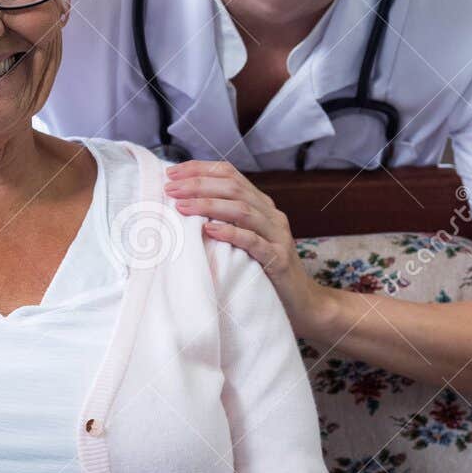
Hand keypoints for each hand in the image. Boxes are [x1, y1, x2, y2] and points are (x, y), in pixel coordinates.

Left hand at [163, 160, 318, 325]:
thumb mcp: (243, 239)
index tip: (172, 173)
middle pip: (234, 187)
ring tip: (182, 207)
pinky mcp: (279, 259)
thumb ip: (223, 221)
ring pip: (243, 210)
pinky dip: (230, 233)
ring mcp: (277, 235)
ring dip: (208, 205)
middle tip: (170, 189)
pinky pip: (254, 241)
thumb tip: (181, 206)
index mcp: (261, 205)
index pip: (230, 174)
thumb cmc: (263, 270)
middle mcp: (271, 214)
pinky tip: (209, 230)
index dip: (200, 170)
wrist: (301, 302)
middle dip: (199, 184)